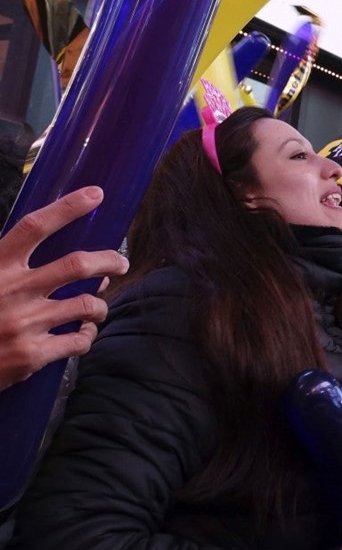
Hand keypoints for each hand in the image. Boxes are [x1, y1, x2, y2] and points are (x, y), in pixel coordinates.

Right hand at [0, 187, 128, 390]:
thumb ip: (12, 264)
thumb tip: (66, 259)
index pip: (34, 227)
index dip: (67, 208)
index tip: (95, 194)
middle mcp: (12, 291)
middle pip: (76, 265)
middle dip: (108, 261)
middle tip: (120, 263)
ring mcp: (24, 323)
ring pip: (86, 304)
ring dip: (99, 304)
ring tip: (97, 306)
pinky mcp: (32, 354)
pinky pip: (79, 340)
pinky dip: (87, 335)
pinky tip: (83, 332)